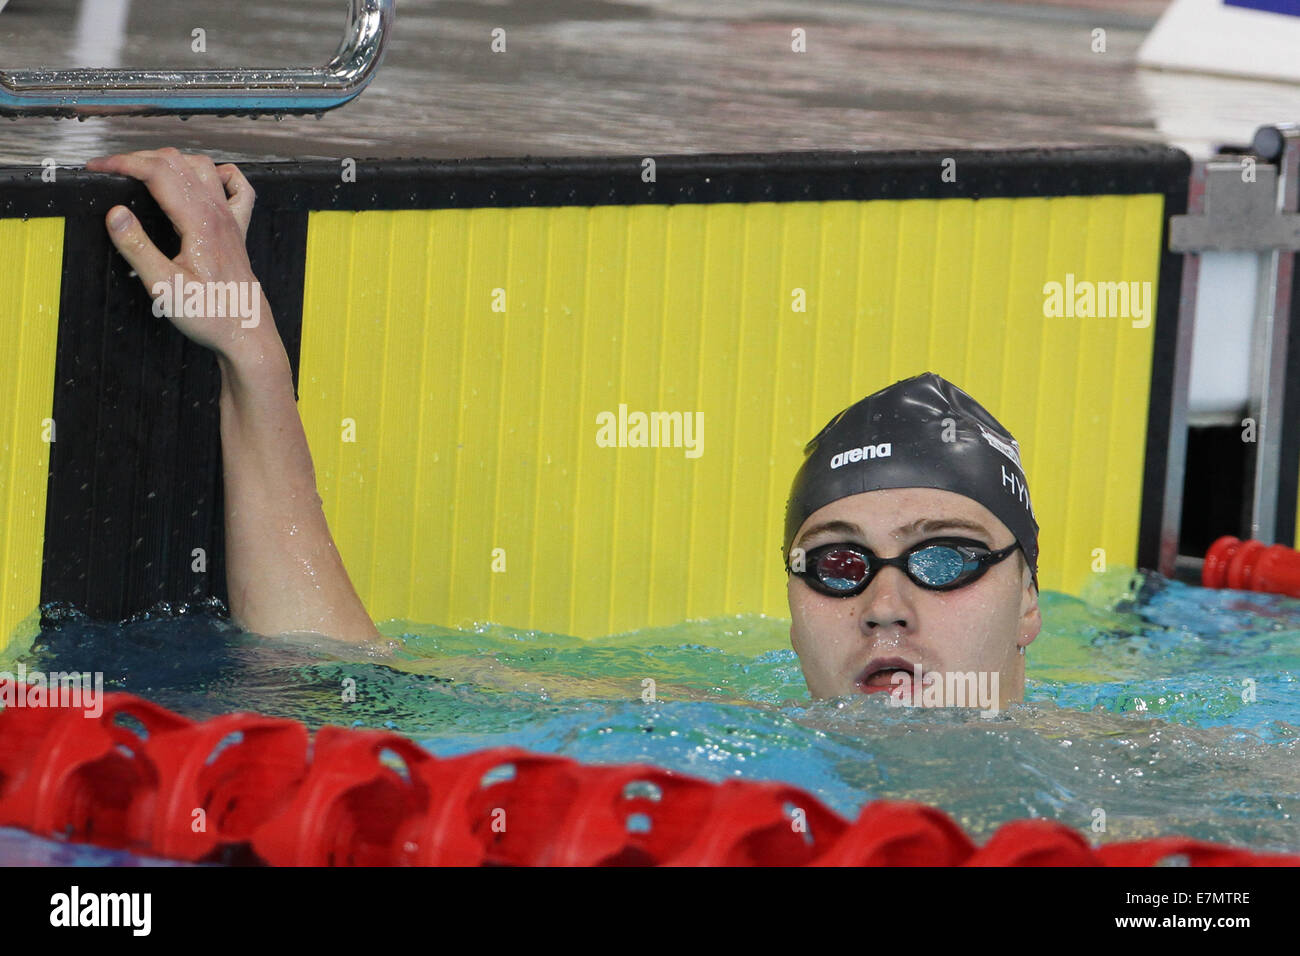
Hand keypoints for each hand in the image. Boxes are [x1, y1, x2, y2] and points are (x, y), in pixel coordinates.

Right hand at [86, 148, 280, 367]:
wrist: (247, 332)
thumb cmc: (211, 315)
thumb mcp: (164, 287)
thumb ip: (138, 248)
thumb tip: (115, 214)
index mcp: (199, 222)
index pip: (157, 172)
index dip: (122, 163)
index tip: (97, 168)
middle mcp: (217, 213)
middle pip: (176, 163)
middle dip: (138, 158)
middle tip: (110, 170)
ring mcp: (230, 219)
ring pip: (202, 167)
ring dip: (170, 161)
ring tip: (142, 171)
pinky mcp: (237, 229)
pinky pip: (237, 188)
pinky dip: (219, 174)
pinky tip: (206, 178)